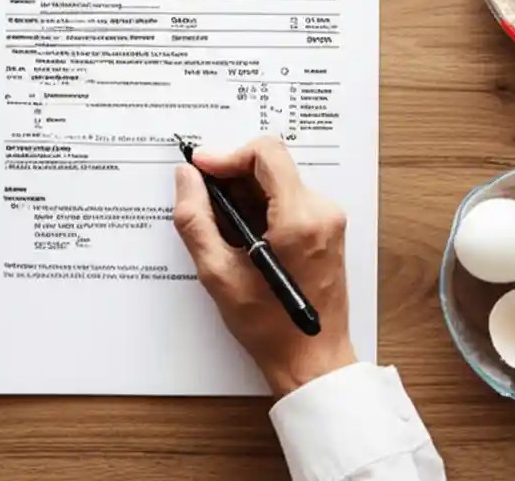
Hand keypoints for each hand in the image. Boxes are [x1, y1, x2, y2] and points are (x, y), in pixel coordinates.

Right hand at [172, 135, 355, 396]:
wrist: (312, 360)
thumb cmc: (270, 327)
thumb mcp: (218, 274)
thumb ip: (196, 220)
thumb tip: (187, 179)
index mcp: (300, 218)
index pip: (266, 153)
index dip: (227, 155)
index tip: (201, 170)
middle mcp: (321, 212)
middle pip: (270, 166)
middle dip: (232, 178)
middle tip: (203, 203)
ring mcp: (327, 221)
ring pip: (277, 182)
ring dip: (244, 196)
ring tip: (222, 231)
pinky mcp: (326, 230)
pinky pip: (288, 201)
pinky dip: (260, 208)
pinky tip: (243, 240)